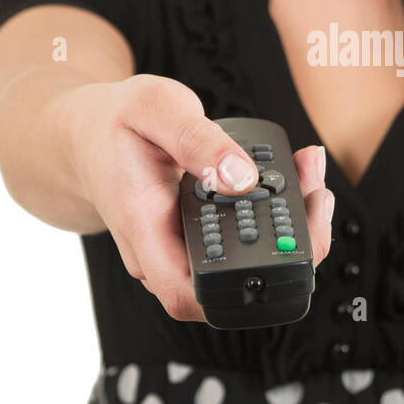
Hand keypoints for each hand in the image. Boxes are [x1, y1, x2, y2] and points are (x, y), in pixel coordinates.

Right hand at [63, 74, 333, 322]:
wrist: (87, 133)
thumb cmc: (115, 121)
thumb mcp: (153, 108)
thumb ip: (197, 141)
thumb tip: (242, 179)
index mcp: (144, 229)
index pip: (186, 296)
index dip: (236, 293)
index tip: (281, 251)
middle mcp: (165, 252)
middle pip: (233, 280)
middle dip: (288, 244)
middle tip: (316, 190)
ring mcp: (182, 248)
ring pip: (245, 259)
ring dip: (289, 224)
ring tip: (309, 173)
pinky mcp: (199, 235)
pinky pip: (244, 236)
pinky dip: (274, 209)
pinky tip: (293, 175)